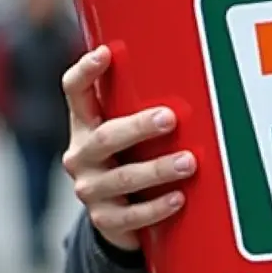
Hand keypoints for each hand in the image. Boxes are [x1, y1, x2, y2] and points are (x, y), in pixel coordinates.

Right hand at [61, 44, 196, 251]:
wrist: (118, 215)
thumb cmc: (131, 158)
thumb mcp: (129, 132)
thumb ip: (143, 110)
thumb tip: (196, 79)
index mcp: (84, 125)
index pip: (75, 92)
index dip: (86, 72)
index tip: (106, 53)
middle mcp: (81, 154)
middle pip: (105, 137)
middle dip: (138, 127)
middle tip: (169, 118)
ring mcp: (90, 188)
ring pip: (122, 178)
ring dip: (157, 169)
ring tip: (188, 162)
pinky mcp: (105, 219)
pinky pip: (131, 215)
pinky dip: (157, 207)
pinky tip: (178, 198)